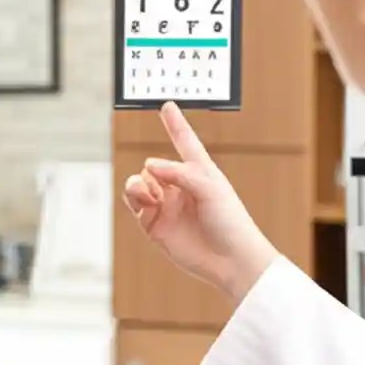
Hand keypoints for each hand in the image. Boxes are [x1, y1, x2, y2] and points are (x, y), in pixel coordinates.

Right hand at [122, 102, 278, 304]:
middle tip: (161, 185)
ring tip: (150, 196)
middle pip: (152, 165)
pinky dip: (135, 198)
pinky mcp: (153, 224)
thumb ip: (179, 172)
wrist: (230, 260)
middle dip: (152, 171)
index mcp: (200, 172)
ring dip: (138, 184)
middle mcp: (180, 187)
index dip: (176, 124)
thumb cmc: (230, 221)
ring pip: (138, 183)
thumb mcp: (210, 187)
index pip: (185, 142)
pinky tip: (147, 202)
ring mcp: (165, 205)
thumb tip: (148, 166)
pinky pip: (134, 203)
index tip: (167, 105)